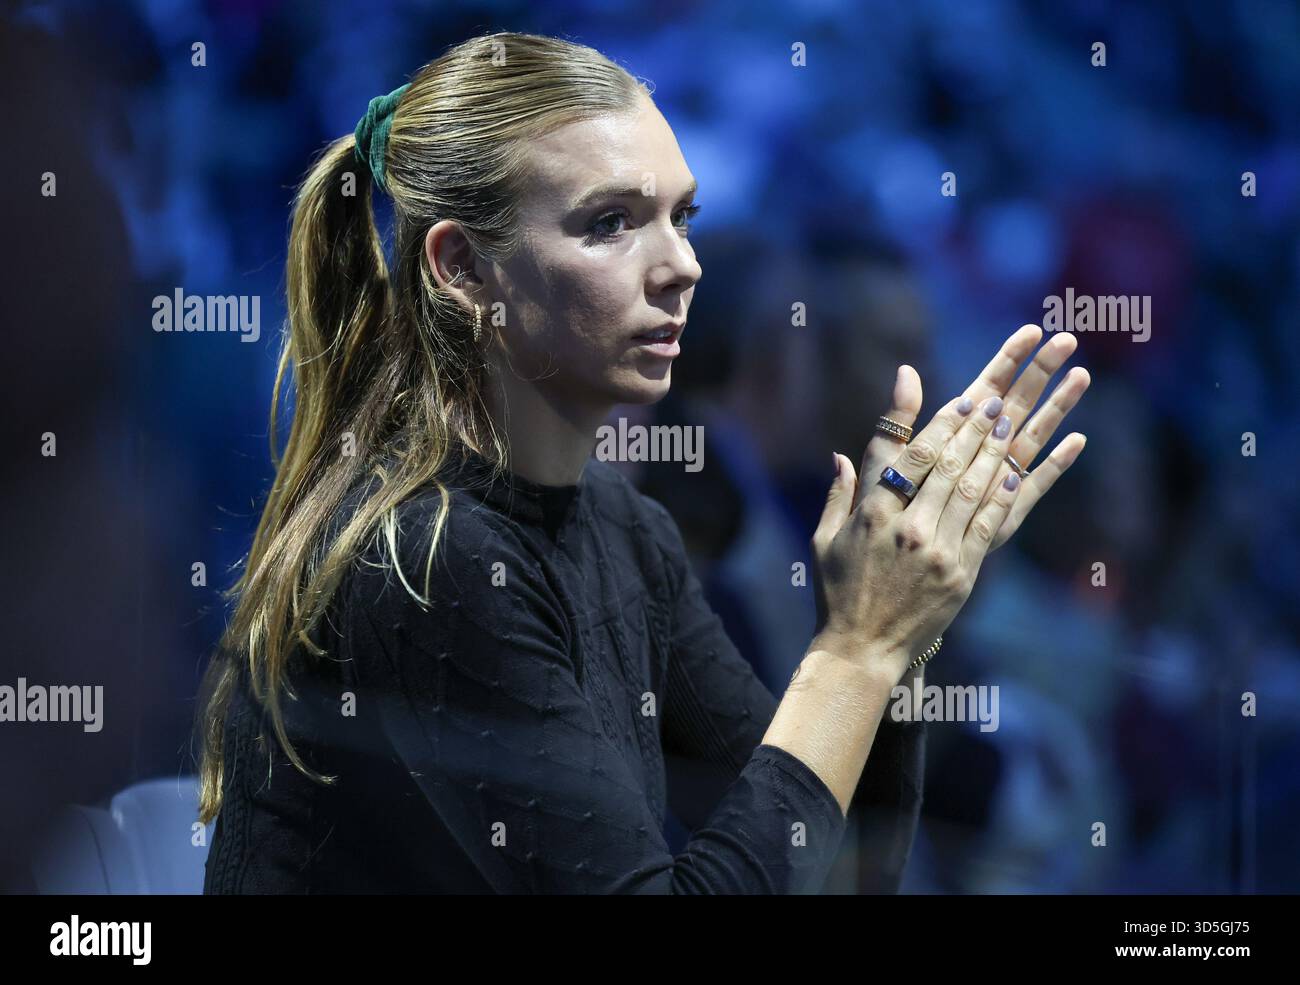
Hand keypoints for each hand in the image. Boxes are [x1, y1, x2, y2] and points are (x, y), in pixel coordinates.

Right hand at [809, 325, 1088, 676]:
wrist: (861, 651)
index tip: (968, 394)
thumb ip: (841, 491)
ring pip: (979, 484)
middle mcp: (908, 527)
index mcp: (872, 514)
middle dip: (986, 415)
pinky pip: (995, 523)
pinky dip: (1015, 490)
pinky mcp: (963, 574)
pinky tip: (1034, 461)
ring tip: (1029, 407)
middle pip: (954, 459)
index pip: (914, 454)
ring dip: (1006, 442)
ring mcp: (939, 551)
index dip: (945, 420)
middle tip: (1012, 382)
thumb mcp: (826, 538)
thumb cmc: (839, 591)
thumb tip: (841, 451)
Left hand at [856, 324, 1088, 551]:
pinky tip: (1077, 441)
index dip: (1006, 360)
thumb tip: (905, 371)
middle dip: (1037, 372)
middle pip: (1013, 406)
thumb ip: (898, 425)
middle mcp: (978, 457)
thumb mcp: (886, 469)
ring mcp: (994, 484)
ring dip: (1055, 408)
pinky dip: (1053, 466)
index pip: (984, 388)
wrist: (889, 584)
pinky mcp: (1004, 517)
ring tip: (1081, 374)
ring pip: (1030, 439)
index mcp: (952, 439)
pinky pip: (1033, 488)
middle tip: (1066, 338)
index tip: (1031, 330)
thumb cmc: (882, 523)